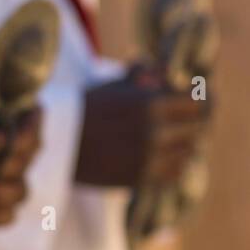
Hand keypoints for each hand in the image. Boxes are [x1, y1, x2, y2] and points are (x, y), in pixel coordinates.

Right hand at [75, 66, 211, 187]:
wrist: (52, 143)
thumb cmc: (81, 110)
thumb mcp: (111, 86)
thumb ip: (142, 76)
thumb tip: (163, 70)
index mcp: (149, 103)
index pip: (197, 104)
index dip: (195, 103)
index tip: (189, 104)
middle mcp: (153, 131)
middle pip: (196, 129)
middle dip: (188, 125)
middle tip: (177, 124)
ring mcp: (147, 157)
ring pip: (187, 153)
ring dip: (180, 146)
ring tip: (164, 142)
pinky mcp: (139, 178)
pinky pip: (173, 173)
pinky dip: (171, 166)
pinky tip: (157, 158)